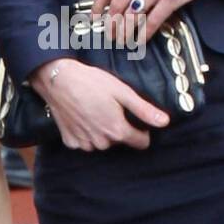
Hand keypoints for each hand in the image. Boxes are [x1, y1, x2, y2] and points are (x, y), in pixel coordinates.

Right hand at [30, 59, 167, 150]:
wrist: (57, 79)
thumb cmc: (91, 82)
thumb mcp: (122, 91)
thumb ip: (144, 110)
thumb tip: (165, 122)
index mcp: (117, 131)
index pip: (141, 143)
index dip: (142, 130)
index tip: (133, 117)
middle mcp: (102, 142)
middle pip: (120, 141)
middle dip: (118, 127)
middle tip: (109, 107)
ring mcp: (84, 143)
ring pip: (102, 142)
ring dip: (101, 131)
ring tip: (94, 109)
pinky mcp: (70, 141)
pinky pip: (84, 142)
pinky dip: (85, 132)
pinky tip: (81, 116)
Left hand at [92, 0, 223, 41]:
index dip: (98, 6)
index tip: (95, 18)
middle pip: (117, 4)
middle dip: (110, 24)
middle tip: (110, 35)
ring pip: (132, 15)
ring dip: (124, 32)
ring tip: (123, 41)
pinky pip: (153, 21)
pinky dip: (144, 34)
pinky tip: (140, 41)